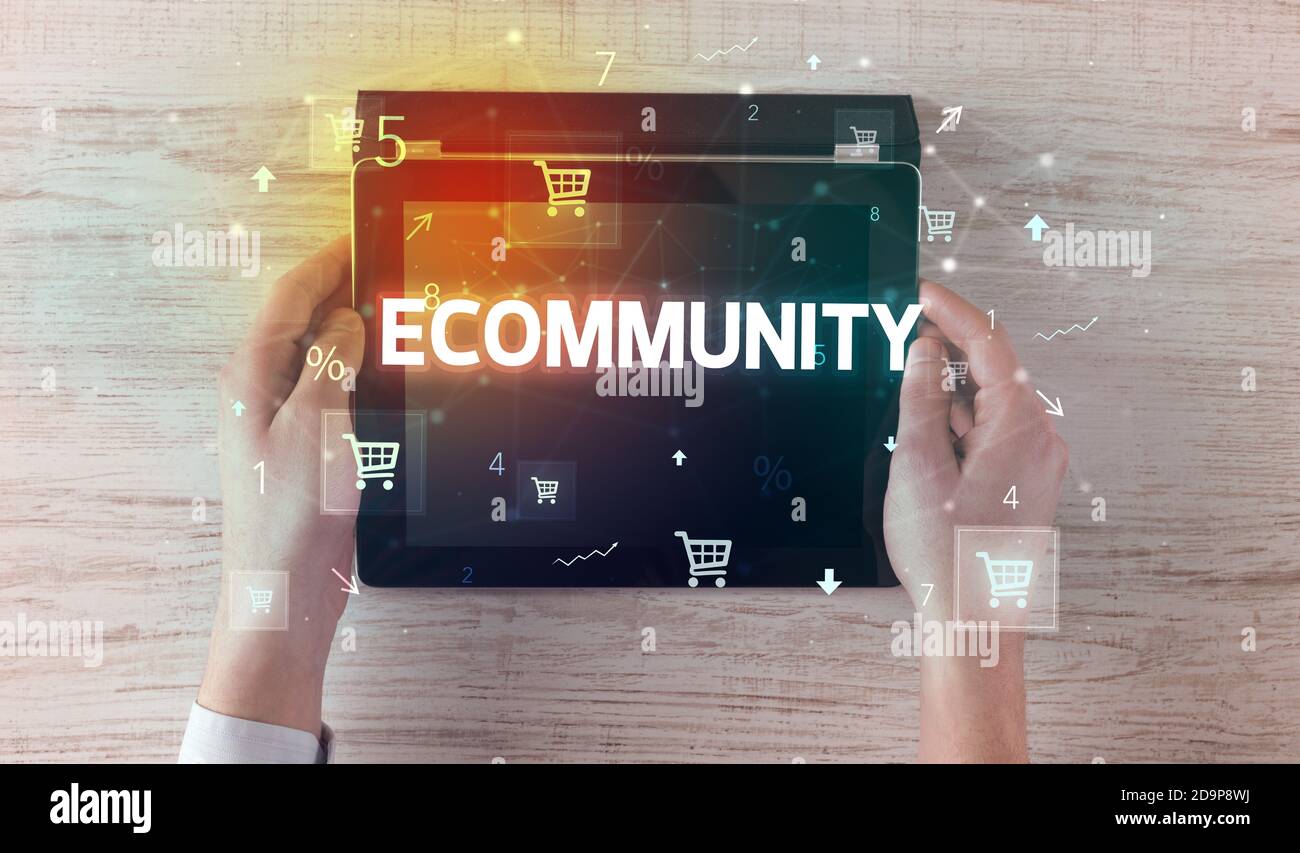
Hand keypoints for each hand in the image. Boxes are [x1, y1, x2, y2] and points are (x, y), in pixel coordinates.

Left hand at [197, 236, 363, 736]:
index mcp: (252, 376)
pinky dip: (356, 369)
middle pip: (302, 319)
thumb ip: (330, 364)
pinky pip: (331, 388)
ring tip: (391, 313)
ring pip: (320, 353)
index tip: (357, 237)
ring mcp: (283, 418)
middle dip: (341, 289)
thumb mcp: (314, 426)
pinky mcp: (305, 445)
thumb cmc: (288, 515)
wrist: (284, 586)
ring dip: (352, 331)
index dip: (326, 262)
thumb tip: (346, 322)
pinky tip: (382, 372)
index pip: (290, 297)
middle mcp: (262, 390)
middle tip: (385, 269)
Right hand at [885, 279, 1067, 617]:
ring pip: (995, 401)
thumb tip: (923, 350)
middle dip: (951, 344)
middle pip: (996, 369)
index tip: (922, 291)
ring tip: (910, 377)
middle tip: (907, 326)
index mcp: (1019, 427)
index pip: (990, 344)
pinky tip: (931, 423)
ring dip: (954, 384)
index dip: (953, 311)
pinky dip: (964, 417)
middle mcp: (1040, 439)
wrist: (973, 620)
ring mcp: (1037, 463)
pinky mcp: (1026, 484)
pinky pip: (997, 430)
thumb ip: (920, 398)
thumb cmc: (947, 554)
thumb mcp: (918, 465)